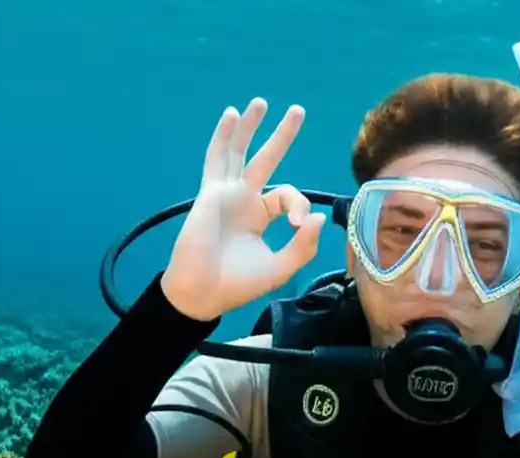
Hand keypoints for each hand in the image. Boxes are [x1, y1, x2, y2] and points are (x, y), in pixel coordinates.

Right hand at [161, 98, 325, 320]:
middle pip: (265, 160)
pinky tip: (231, 115)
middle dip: (281, 136)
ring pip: (238, 152)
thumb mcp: (280, 267)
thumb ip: (303, 245)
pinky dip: (224, 137)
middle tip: (298, 111)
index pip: (286, 197)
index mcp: (259, 217)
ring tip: (260, 102)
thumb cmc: (238, 284)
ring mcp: (225, 194)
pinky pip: (217, 159)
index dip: (299, 205)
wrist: (202, 293)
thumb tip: (317, 216)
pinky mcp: (211, 193)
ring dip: (249, 127)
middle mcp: (243, 201)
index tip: (300, 225)